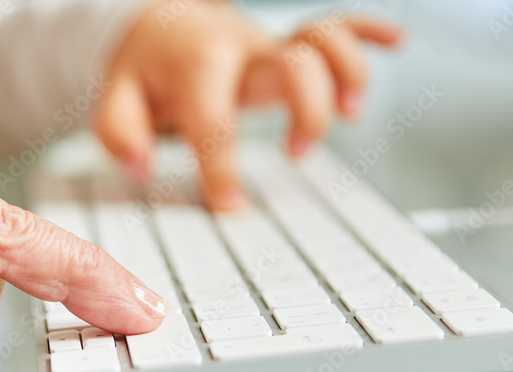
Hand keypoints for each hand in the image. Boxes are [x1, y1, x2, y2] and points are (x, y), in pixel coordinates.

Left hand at [95, 1, 401, 209]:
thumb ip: (119, 133)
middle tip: (298, 154)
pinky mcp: (290, 43)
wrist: (161, 22)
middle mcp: (243, 49)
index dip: (223, 170)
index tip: (231, 207)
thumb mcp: (116, 97)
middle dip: (308, 112)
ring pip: (324, 40)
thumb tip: (140, 165)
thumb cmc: (145, 68)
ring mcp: (272, 44)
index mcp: (197, 65)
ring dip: (349, 74)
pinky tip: (396, 41)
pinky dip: (369, 30)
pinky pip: (338, 22)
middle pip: (295, 65)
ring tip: (353, 115)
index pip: (215, 121)